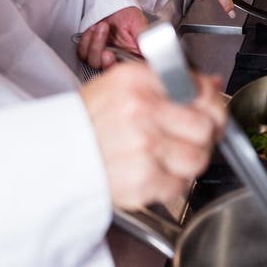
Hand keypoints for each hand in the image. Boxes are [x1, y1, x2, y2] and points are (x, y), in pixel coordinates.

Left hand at [77, 6, 147, 69]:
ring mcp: (104, 56)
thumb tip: (149, 53)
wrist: (114, 5)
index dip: (115, 67)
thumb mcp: (140, 25)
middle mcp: (118, 60)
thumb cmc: (129, 15)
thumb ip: (145, 41)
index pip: (125, 71)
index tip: (111, 56)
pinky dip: (86, 41)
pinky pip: (83, 53)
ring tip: (102, 26)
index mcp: (133, 58)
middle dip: (103, 57)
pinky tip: (93, 30)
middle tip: (105, 48)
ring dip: (95, 43)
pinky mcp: (91, 51)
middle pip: (106, 70)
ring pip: (94, 62)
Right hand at [81, 63, 226, 208]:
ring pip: (199, 158)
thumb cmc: (89, 121)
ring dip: (191, 159)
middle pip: (206, 126)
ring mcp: (143, 147)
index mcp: (137, 81)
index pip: (198, 88)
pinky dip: (173, 182)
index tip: (210, 109)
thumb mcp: (123, 85)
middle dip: (205, 134)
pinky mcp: (142, 180)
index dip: (212, 102)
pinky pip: (180, 184)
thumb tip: (211, 84)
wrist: (54, 156)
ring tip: (171, 155)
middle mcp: (141, 111)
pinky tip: (155, 171)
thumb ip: (170, 81)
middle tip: (193, 136)